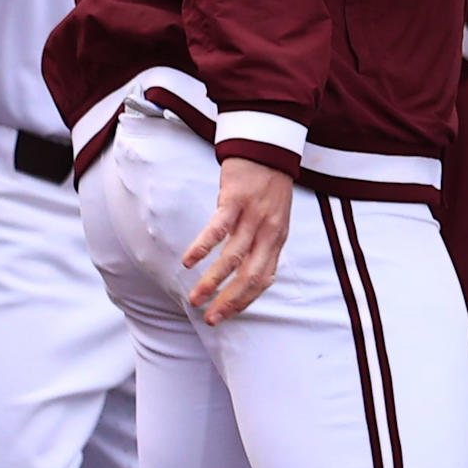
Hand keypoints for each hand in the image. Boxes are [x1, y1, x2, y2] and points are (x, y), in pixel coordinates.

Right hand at [181, 155, 292, 322]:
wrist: (269, 148)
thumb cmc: (269, 185)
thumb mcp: (275, 218)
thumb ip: (265, 242)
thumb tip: (249, 268)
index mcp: (278, 239)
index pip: (264, 279)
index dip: (246, 300)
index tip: (227, 315)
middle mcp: (269, 232)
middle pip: (251, 275)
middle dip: (230, 301)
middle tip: (211, 319)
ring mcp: (253, 217)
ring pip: (233, 258)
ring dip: (213, 281)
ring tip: (195, 298)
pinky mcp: (236, 201)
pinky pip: (219, 229)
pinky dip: (203, 247)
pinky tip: (189, 261)